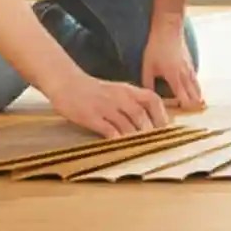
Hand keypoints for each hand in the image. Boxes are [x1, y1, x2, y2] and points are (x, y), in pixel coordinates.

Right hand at [47, 72, 168, 137]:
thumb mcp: (117, 90)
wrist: (67, 82)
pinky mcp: (91, 116)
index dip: (161, 114)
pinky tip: (118, 145)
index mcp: (127, 89)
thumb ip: (132, 101)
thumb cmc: (94, 90)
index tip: (164, 128)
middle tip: (151, 143)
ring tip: (137, 147)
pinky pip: (108, 130)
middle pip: (141, 116)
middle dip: (148, 131)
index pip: (152, 99)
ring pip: (126, 125)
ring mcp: (105, 107)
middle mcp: (119, 97)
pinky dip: (116, 139)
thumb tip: (149, 120)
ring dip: (134, 138)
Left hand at [141, 26, 203, 110]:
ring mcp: (190, 69)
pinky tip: (192, 89)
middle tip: (187, 111)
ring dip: (196, 97)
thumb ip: (148, 83)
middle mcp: (185, 76)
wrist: (169, 29)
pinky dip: (195, 87)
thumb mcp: (147, 66)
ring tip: (195, 105)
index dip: (181, 108)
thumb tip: (149, 96)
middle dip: (192, 106)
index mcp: (175, 78)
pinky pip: (196, 80)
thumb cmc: (156, 47)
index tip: (176, 112)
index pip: (183, 99)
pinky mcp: (191, 64)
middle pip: (194, 96)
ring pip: (197, 88)